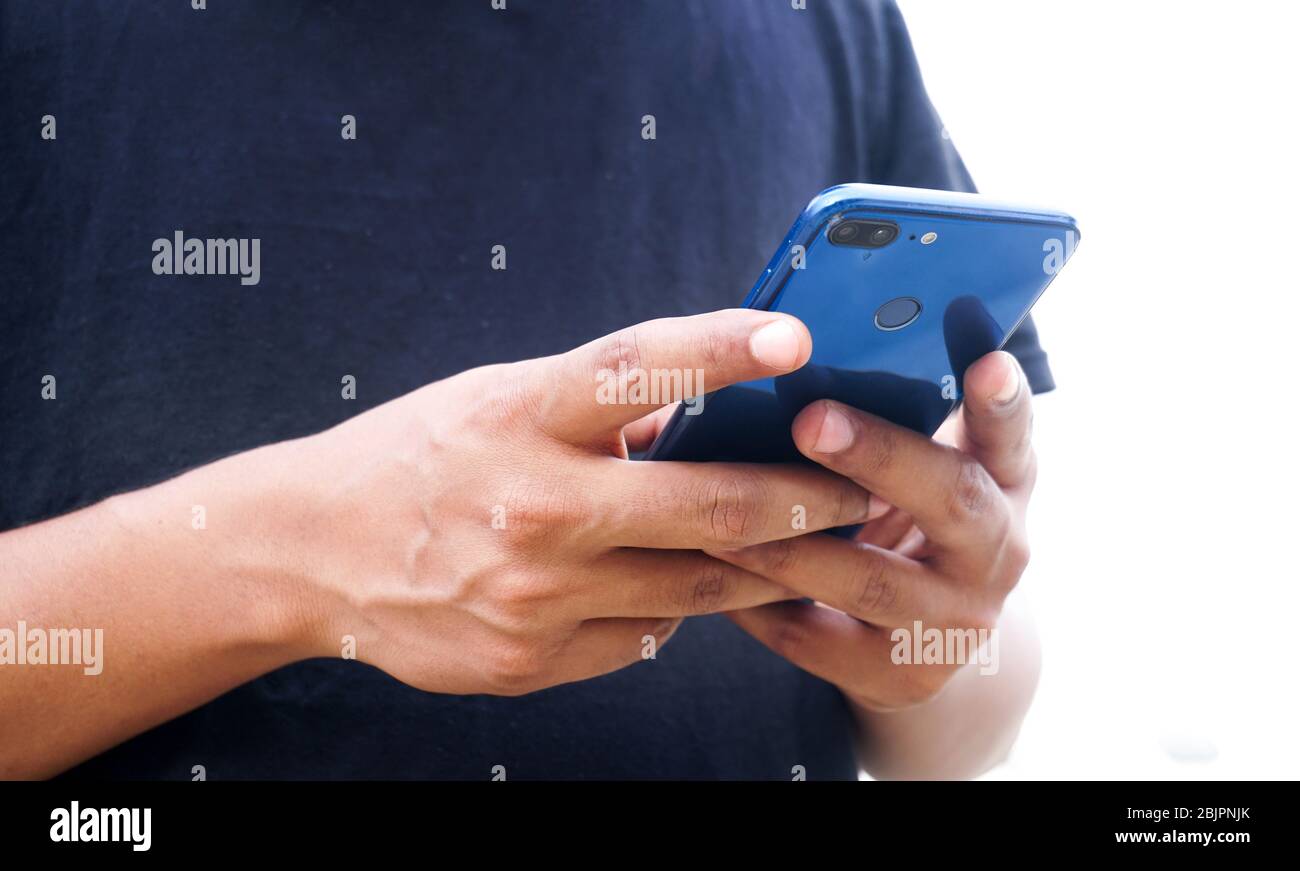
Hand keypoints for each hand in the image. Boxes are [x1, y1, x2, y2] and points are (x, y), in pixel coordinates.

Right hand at [286, 310, 874, 695]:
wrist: (311, 551)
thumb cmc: (419, 457)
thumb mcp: (500, 402)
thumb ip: (597, 413)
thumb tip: (706, 421)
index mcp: (519, 418)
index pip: (634, 370)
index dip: (720, 348)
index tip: (795, 337)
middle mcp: (531, 508)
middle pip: (704, 506)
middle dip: (804, 499)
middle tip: (861, 488)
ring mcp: (532, 596)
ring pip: (695, 586)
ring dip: (766, 564)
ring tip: (816, 543)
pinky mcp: (530, 660)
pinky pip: (645, 633)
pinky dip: (678, 605)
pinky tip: (686, 584)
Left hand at [708, 351, 1034, 711]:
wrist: (926, 642)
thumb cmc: (907, 518)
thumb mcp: (927, 467)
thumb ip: (899, 414)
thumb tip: (799, 344)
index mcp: (1004, 481)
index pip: (1013, 433)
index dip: (1003, 400)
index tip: (987, 362)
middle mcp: (997, 552)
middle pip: (951, 499)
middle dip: (879, 457)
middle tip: (810, 421)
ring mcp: (954, 621)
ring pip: (871, 580)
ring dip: (789, 545)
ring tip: (718, 514)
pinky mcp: (901, 676)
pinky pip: (815, 637)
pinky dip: (757, 604)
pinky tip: (708, 573)